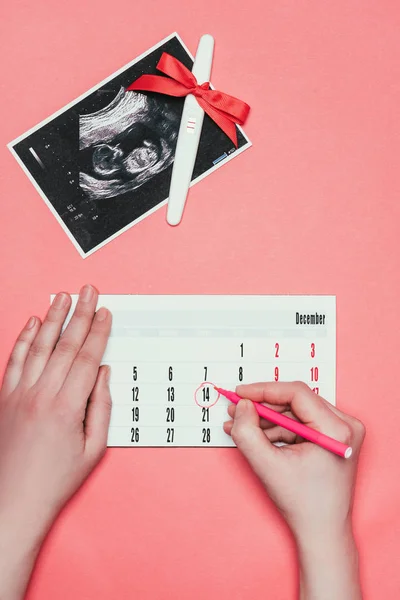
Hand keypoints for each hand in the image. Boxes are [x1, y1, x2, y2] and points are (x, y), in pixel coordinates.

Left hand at [0, 285, 111, 599]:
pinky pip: (14, 361)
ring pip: (39, 346)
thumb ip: (101, 407)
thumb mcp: (93, 449)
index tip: (104, 313)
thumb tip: (104, 376)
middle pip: (65, 344)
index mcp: (67, 407)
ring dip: (51, 318)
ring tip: (62, 298)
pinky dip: (23, 340)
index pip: (87, 357)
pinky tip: (31, 324)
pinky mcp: (4, 399)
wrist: (13, 502)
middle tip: (88, 291)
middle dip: (79, 314)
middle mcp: (41, 395)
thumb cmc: (54, 480)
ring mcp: (19, 394)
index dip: (98, 331)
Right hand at [224, 382, 364, 599]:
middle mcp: (345, 426)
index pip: (297, 394)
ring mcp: (342, 432)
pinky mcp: (334, 438)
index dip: (264, 390)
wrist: (322, 532)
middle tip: (237, 409)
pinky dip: (278, 429)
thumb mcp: (267, 465)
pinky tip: (257, 435)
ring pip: (296, 412)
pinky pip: (301, 424)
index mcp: (337, 429)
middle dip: (263, 406)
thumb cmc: (303, 504)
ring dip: (268, 418)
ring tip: (241, 425)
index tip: (240, 393)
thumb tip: (242, 405)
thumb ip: (247, 432)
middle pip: (296, 401)